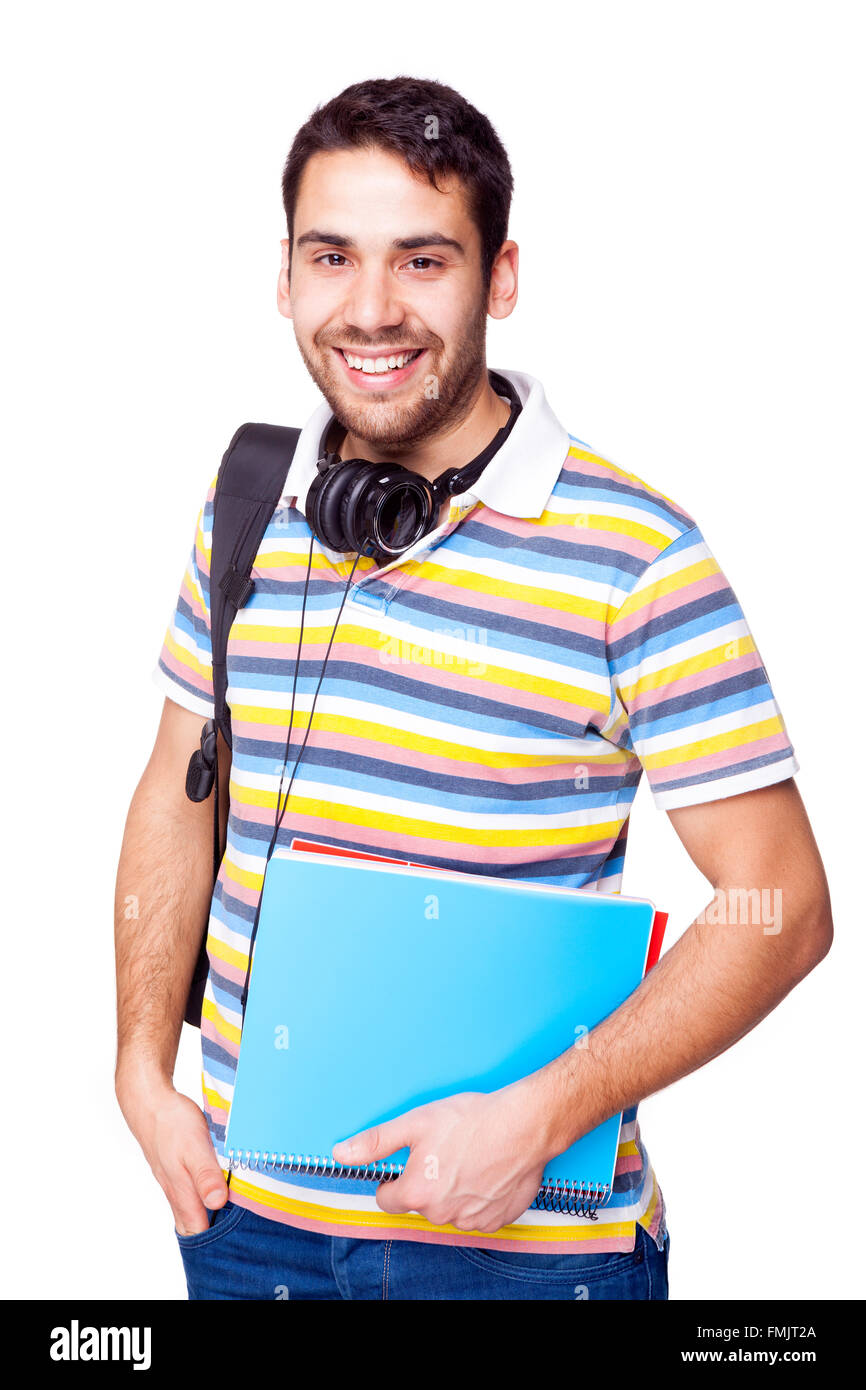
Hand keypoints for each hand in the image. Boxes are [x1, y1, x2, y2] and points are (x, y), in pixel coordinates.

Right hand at [116, 1072, 227, 1235]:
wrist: (149, 1103)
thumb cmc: (172, 1123)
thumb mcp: (195, 1146)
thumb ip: (205, 1176)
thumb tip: (217, 1203)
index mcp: (183, 1192)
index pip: (199, 1232)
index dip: (217, 1239)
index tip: (240, 1235)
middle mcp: (177, 1192)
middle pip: (195, 1226)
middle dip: (215, 1232)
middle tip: (242, 1227)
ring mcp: (175, 1182)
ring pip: (193, 1208)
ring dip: (212, 1213)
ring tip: (237, 1209)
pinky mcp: (176, 1170)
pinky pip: (191, 1192)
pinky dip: (206, 1195)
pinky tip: (220, 1185)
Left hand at [331, 1080, 550, 1233]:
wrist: (523, 1125)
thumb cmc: (471, 1120)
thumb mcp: (415, 1122)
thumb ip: (376, 1142)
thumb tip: (342, 1153)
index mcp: (416, 1193)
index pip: (386, 1198)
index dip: (393, 1178)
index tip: (407, 1163)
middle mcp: (440, 1214)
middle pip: (420, 1203)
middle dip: (427, 1182)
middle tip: (444, 1152)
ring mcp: (470, 1220)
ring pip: (449, 1209)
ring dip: (453, 1191)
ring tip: (468, 1159)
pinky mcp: (496, 1221)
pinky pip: (476, 1214)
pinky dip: (478, 1197)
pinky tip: (486, 1172)